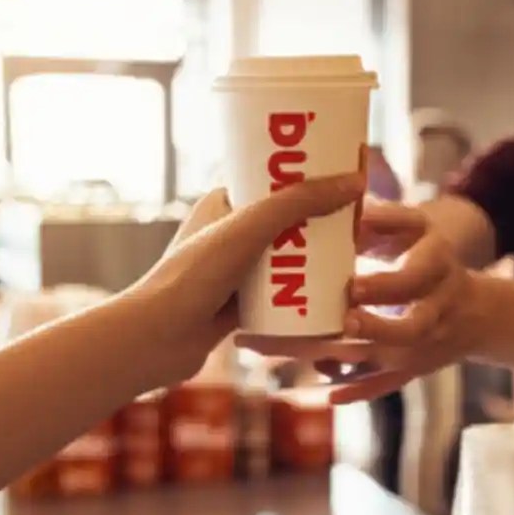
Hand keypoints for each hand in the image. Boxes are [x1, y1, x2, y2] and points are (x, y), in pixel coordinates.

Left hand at [132, 174, 364, 383]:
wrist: (155, 340)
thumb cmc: (191, 276)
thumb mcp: (249, 228)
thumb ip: (299, 203)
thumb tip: (354, 182)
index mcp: (223, 203)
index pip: (273, 178)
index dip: (308, 175)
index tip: (344, 174)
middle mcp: (229, 234)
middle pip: (288, 220)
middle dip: (321, 221)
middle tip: (359, 221)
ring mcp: (236, 271)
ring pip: (289, 260)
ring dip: (318, 260)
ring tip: (355, 258)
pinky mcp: (242, 306)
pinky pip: (283, 297)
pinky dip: (306, 296)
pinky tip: (335, 296)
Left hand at [323, 202, 484, 403]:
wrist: (475, 313)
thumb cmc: (429, 258)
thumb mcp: (417, 230)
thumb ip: (382, 219)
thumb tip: (341, 206)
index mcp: (438, 267)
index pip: (416, 278)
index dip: (385, 286)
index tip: (351, 286)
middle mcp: (437, 309)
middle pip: (412, 328)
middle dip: (375, 329)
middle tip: (340, 322)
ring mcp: (427, 344)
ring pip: (394, 359)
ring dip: (356, 360)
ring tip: (318, 356)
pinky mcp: (414, 368)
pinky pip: (388, 383)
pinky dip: (360, 391)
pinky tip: (330, 394)